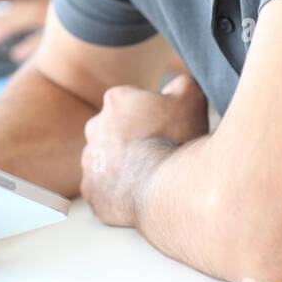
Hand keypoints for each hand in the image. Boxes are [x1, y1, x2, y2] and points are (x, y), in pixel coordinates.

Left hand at [80, 74, 208, 225]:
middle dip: (133, 138)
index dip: (153, 115)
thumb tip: (179, 85)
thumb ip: (183, 85)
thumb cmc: (177, 140)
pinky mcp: (90, 190)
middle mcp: (94, 126)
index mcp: (116, 100)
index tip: (167, 129)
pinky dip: (118, 193)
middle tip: (158, 153)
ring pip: (107, 160)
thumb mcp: (191, 100)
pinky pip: (103, 189)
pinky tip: (138, 196)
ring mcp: (90, 161)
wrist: (163, 189)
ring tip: (150, 178)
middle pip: (116, 130)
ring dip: (124, 166)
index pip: (133, 103)